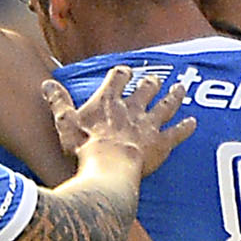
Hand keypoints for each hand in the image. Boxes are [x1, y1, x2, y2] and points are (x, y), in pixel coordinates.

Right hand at [61, 66, 191, 175]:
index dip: (122, 73)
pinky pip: (177, 133)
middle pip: (145, 89)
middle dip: (151, 83)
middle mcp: (132, 109)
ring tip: (181, 88)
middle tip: (155, 79)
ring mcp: (149, 125)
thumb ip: (58, 102)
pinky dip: (186, 127)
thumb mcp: (65, 123)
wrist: (108, 169)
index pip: (117, 78)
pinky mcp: (161, 144)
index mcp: (108, 102)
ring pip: (166, 105)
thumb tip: (47, 84)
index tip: (126, 71)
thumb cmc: (84, 148)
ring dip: (175, 96)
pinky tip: (194, 122)